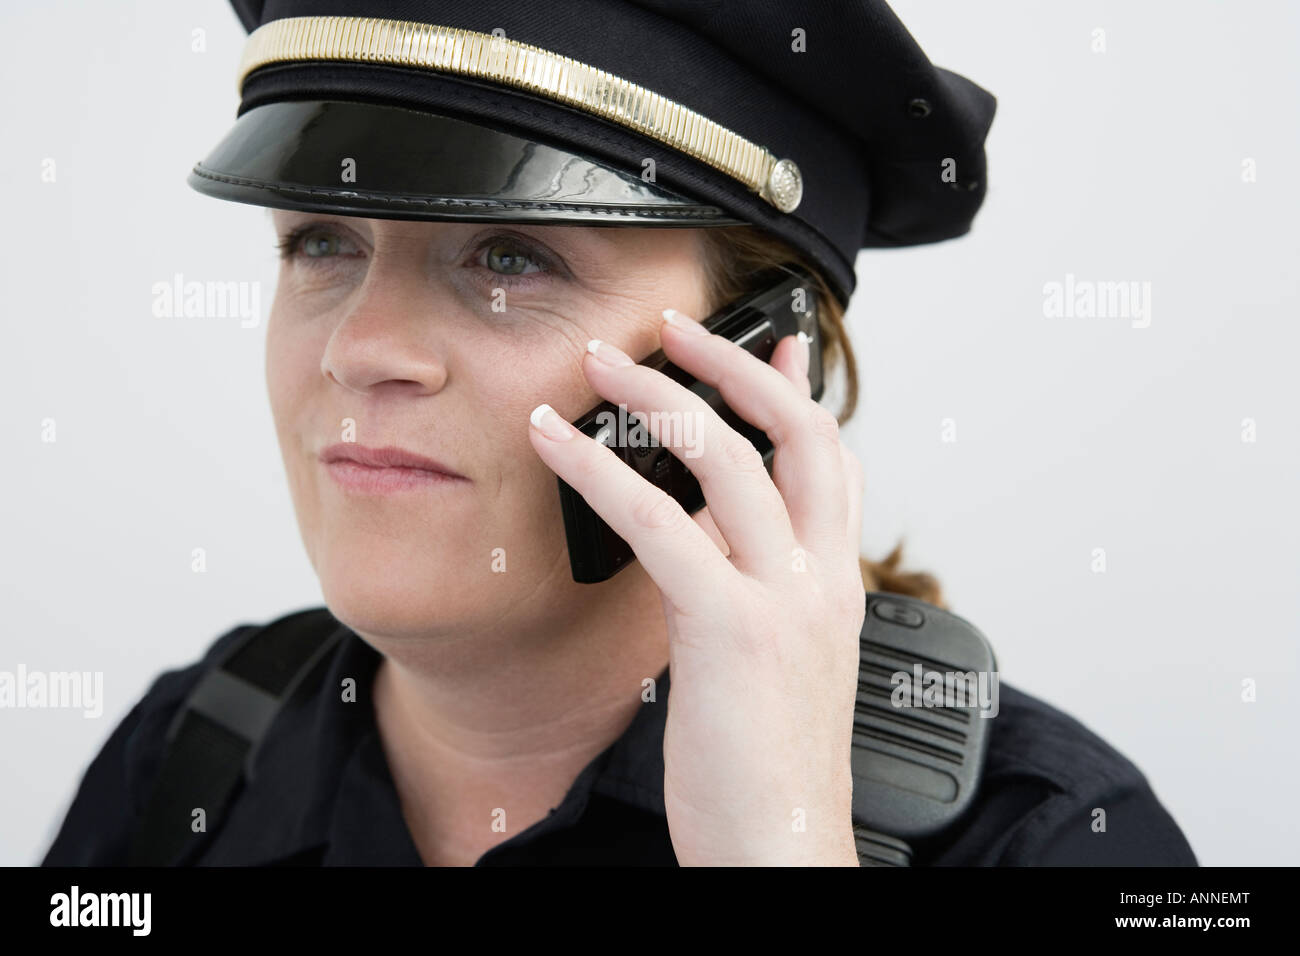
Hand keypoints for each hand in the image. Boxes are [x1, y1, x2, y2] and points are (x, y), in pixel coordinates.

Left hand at [527, 307, 865, 865]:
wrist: (782, 852)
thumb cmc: (767, 773)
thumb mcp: (775, 667)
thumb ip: (754, 593)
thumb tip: (711, 543)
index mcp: (837, 588)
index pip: (835, 462)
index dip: (802, 396)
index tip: (777, 349)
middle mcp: (824, 581)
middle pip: (798, 433)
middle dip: (735, 366)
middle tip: (676, 326)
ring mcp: (786, 600)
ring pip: (731, 459)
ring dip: (659, 395)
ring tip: (601, 362)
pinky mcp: (732, 630)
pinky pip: (659, 522)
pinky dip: (599, 469)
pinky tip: (553, 441)